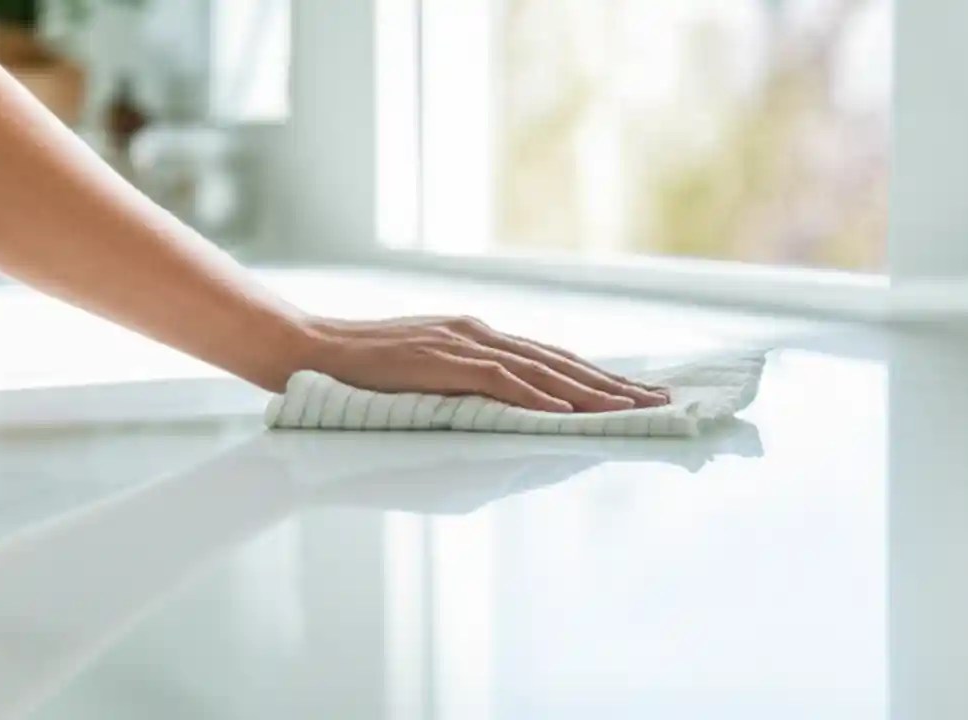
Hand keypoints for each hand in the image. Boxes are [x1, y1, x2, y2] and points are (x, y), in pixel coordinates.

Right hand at [296, 315, 668, 412]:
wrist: (306, 349)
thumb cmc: (362, 371)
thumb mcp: (425, 373)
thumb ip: (464, 383)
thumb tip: (505, 407)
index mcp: (476, 336)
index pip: (551, 359)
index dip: (598, 377)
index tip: (638, 393)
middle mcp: (478, 333)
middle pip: (560, 360)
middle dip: (614, 383)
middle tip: (661, 400)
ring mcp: (460, 343)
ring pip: (540, 368)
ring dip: (589, 390)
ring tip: (631, 408)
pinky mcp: (439, 359)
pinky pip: (498, 379)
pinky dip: (535, 394)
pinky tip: (566, 408)